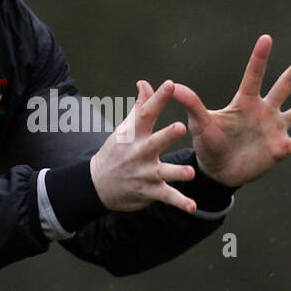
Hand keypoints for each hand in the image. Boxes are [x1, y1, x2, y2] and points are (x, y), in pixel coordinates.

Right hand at [89, 79, 199, 213]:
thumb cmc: (117, 152)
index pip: (146, 113)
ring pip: (163, 172)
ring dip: (176, 173)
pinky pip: (167, 197)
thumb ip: (140, 107)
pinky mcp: (150, 191)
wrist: (98, 184)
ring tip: (190, 173)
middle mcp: (140, 153)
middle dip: (167, 136)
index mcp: (135, 135)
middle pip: (154, 142)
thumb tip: (144, 83)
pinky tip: (192, 207)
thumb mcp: (125, 129)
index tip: (170, 85)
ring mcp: (145, 173)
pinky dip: (180, 202)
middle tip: (181, 127)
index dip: (157, 99)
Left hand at [171, 35, 290, 187]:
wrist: (218, 170)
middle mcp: (264, 110)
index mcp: (244, 102)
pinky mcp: (281, 148)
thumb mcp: (200, 124)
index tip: (267, 38)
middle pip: (284, 85)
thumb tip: (177, 87)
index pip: (253, 76)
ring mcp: (275, 128)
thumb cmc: (208, 143)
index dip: (259, 58)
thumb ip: (194, 106)